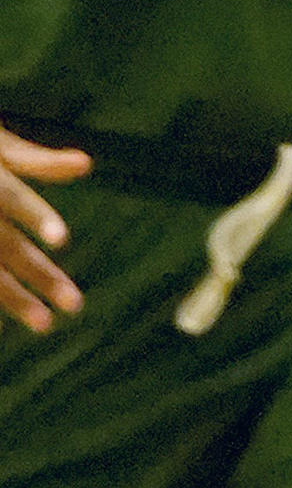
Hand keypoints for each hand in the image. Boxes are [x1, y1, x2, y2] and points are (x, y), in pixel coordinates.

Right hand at [0, 124, 86, 336]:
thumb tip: (87, 164)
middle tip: (75, 305)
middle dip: (38, 275)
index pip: (14, 199)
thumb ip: (35, 160)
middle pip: (7, 246)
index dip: (36, 217)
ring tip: (45, 325)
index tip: (61, 239)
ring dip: (14, 300)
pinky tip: (1, 327)